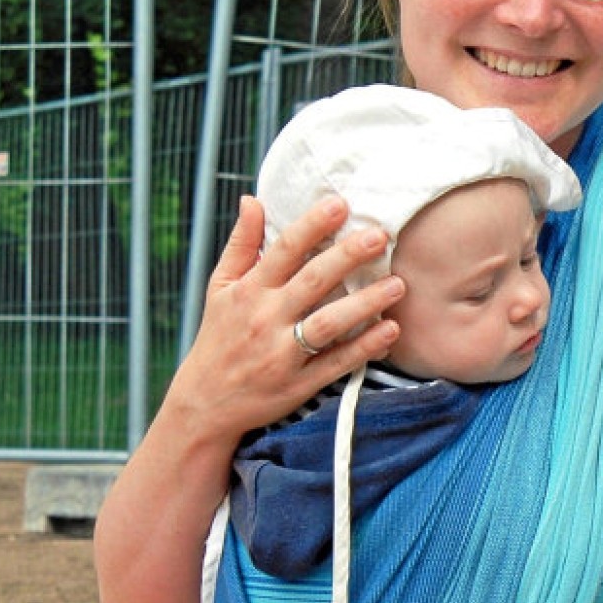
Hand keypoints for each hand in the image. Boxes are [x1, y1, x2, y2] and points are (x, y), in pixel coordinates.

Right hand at [167, 194, 404, 441]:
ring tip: (397, 284)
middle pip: (312, 281)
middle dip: (347, 257)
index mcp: (248, 291)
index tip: (340, 204)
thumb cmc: (218, 337)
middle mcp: (265, 320)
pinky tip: (390, 330)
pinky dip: (364, 348)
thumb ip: (241, 244)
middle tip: (380, 236)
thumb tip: (252, 199)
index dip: (311, 225)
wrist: (205, 403)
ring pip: (328, 324)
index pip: (283, 250)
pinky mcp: (299, 384)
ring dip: (365, 303)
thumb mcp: (219, 288)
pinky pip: (336, 363)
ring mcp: (283, 354)